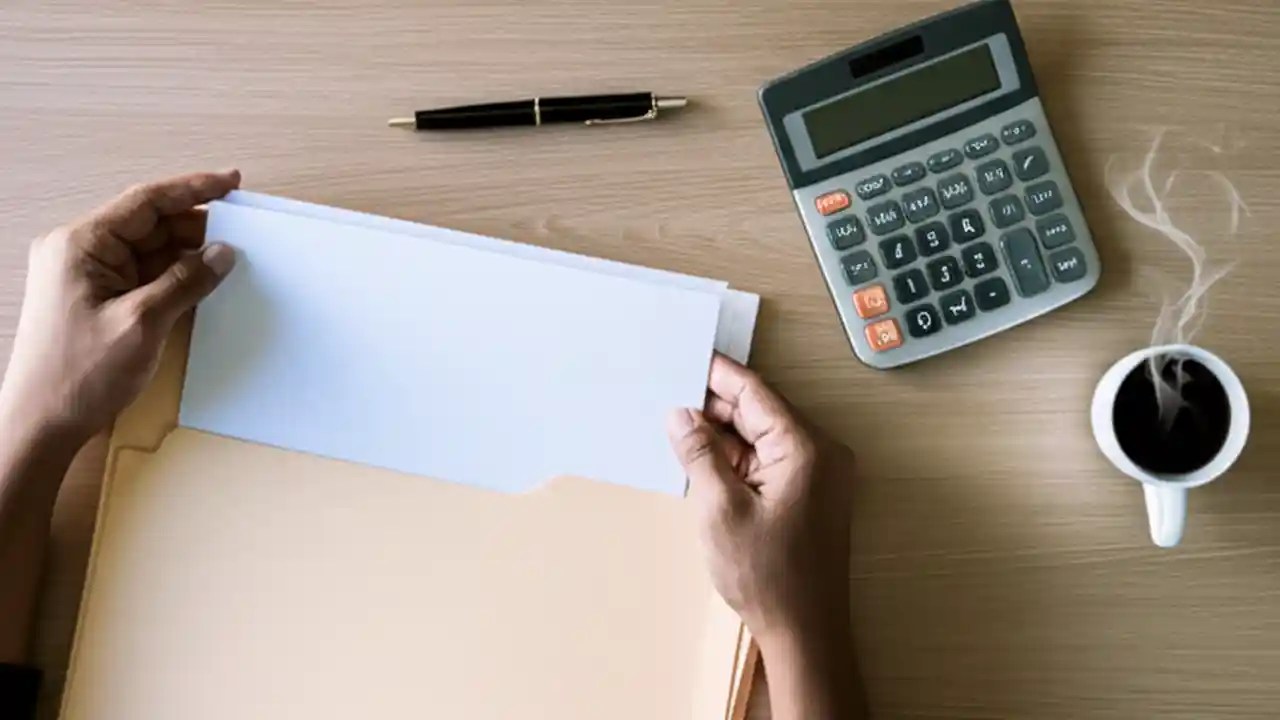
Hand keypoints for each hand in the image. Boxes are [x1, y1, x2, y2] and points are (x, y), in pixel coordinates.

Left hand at [0, 170, 240, 446]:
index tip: (232, 182)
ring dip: (188, 253)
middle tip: (243, 232)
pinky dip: (175, 276)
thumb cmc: (78, 374)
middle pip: (149, 223)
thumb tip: (223, 253)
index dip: (193, 189)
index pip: (145, 202)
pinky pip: (144, 275)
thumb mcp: (142, 323)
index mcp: (80, 244)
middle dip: (196, 226)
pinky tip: (204, 281)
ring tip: (230, 259)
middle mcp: (80, 251)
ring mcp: (87, 275)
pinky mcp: (97, 299)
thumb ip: (185, 281)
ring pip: (150, 250)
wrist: (41, 423)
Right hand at [666, 354, 854, 641]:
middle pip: (759, 412)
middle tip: (666, 393)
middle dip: (713, 406)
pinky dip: (735, 459)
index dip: (716, 375)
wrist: (805, 632)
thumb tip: (681, 415)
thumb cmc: (769, 577)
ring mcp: (816, 475)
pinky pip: (768, 461)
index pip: (756, 394)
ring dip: (721, 435)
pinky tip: (701, 459)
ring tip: (675, 426)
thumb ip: (701, 455)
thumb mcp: (720, 511)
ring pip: (760, 437)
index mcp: (805, 449)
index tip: (684, 357)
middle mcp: (819, 453)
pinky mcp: (808, 494)